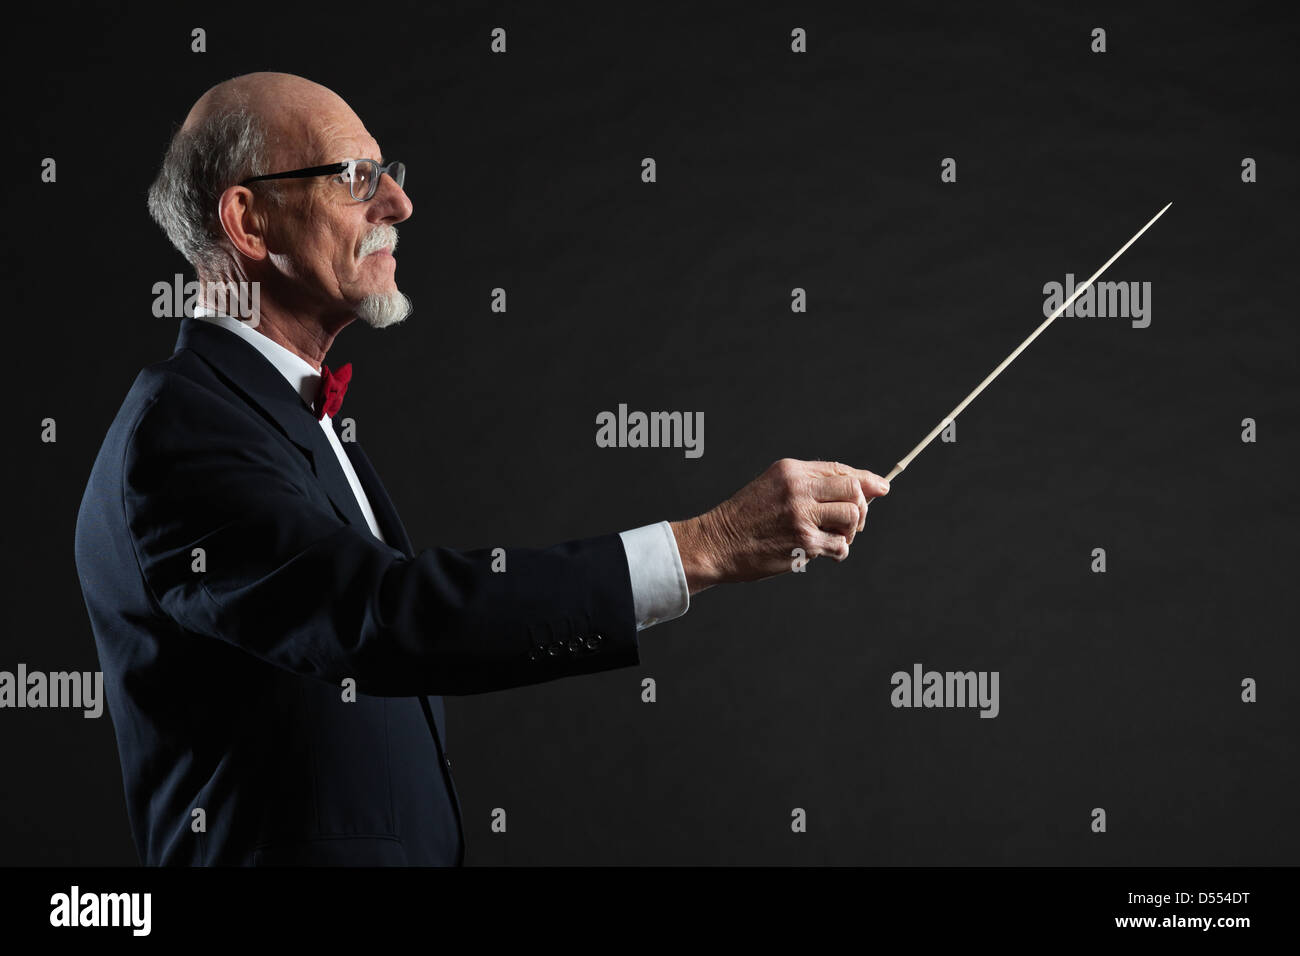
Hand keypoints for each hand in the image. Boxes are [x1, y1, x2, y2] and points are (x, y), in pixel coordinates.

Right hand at [670, 459, 889, 593]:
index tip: (882, 488)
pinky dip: (839, 551)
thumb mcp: (773, 487)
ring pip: (852, 516)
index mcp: (791, 470)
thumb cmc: (746, 518)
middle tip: (854, 523)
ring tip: (836, 539)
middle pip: (853, 490)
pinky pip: (840, 546)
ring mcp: (801, 515)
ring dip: (851, 531)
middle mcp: (798, 488)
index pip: (840, 470)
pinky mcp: (803, 542)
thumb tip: (857, 491)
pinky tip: (826, 553)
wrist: (717, 543)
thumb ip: (809, 486)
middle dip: (862, 507)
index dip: (866, 480)